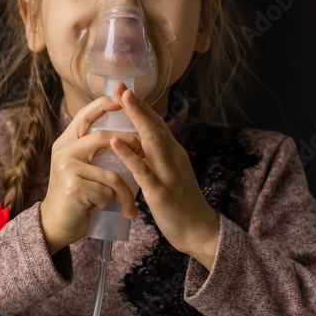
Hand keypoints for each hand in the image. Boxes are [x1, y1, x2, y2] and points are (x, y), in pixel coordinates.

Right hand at [39, 95, 144, 254]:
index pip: (84, 116)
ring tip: (126, 204)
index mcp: (66, 143)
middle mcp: (64, 151)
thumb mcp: (81, 168)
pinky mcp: (73, 186)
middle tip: (146, 156)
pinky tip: (99, 209)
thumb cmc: (76, 197)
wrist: (58, 225)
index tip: (121, 97)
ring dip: (123, 193)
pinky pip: (107, 191)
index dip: (102, 105)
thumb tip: (122, 135)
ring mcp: (67, 168)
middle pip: (104, 138)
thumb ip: (92, 151)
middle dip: (131, 146)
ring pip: (112, 174)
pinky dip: (111, 203)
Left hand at [109, 83, 219, 268]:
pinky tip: (116, 142)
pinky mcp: (160, 191)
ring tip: (121, 100)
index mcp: (174, 152)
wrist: (200, 231)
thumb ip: (159, 157)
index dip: (142, 106)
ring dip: (135, 118)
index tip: (126, 89)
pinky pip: (142, 170)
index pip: (157, 123)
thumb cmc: (182, 203)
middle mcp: (173, 157)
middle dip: (137, 104)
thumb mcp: (172, 173)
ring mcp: (167, 173)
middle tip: (121, 85)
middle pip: (154, 125)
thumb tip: (142, 142)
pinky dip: (129, 154)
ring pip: (151, 140)